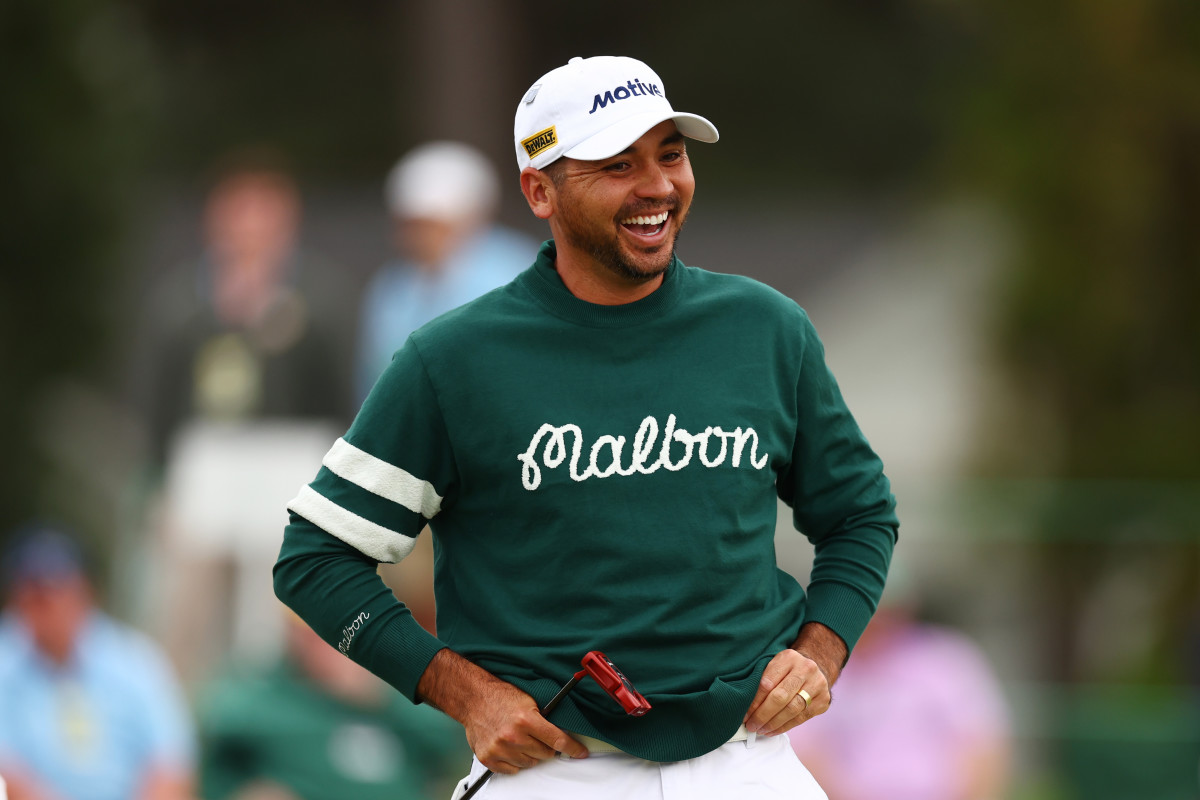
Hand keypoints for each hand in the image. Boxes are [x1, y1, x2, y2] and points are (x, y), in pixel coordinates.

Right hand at [416, 649, 587, 773]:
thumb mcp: (528, 701)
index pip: (557, 740)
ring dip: (530, 754)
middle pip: (545, 754)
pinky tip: (511, 748)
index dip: (572, 748)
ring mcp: (500, 749)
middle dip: (546, 746)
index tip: (580, 753)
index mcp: (526, 719)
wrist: (474, 699)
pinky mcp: (489, 758)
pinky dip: (515, 762)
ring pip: (530, 764)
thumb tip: (562, 735)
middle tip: (537, 736)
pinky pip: (512, 770)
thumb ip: (544, 719)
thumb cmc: (500, 697)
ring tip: (521, 739)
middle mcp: (513, 736)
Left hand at [742, 622, 845, 735]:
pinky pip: (802, 718)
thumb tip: (743, 704)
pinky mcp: (823, 700)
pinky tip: (773, 730)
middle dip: (763, 715)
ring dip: (773, 723)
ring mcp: (818, 685)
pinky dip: (785, 726)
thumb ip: (762, 679)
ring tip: (761, 730)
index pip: (767, 683)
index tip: (744, 713)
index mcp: (789, 657)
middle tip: (751, 725)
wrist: (816, 666)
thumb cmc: (788, 668)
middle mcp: (806, 669)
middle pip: (780, 697)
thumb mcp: (775, 664)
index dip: (754, 702)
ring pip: (792, 710)